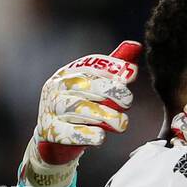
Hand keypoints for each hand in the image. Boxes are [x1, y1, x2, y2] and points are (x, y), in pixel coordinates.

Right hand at [22, 41, 140, 186]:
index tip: (131, 75)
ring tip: (121, 124)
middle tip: (127, 102)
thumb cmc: (82, 109)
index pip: (90, 66)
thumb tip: (136, 46)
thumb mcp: (97, 87)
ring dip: (106, 116)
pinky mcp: (51, 132)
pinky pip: (71, 133)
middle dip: (112, 92)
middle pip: (87, 86)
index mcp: (67, 74)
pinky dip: (89, 135)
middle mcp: (56, 88)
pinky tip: (101, 137)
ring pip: (80, 109)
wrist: (56, 140)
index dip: (112, 68)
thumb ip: (114, 69)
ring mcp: (50, 110)